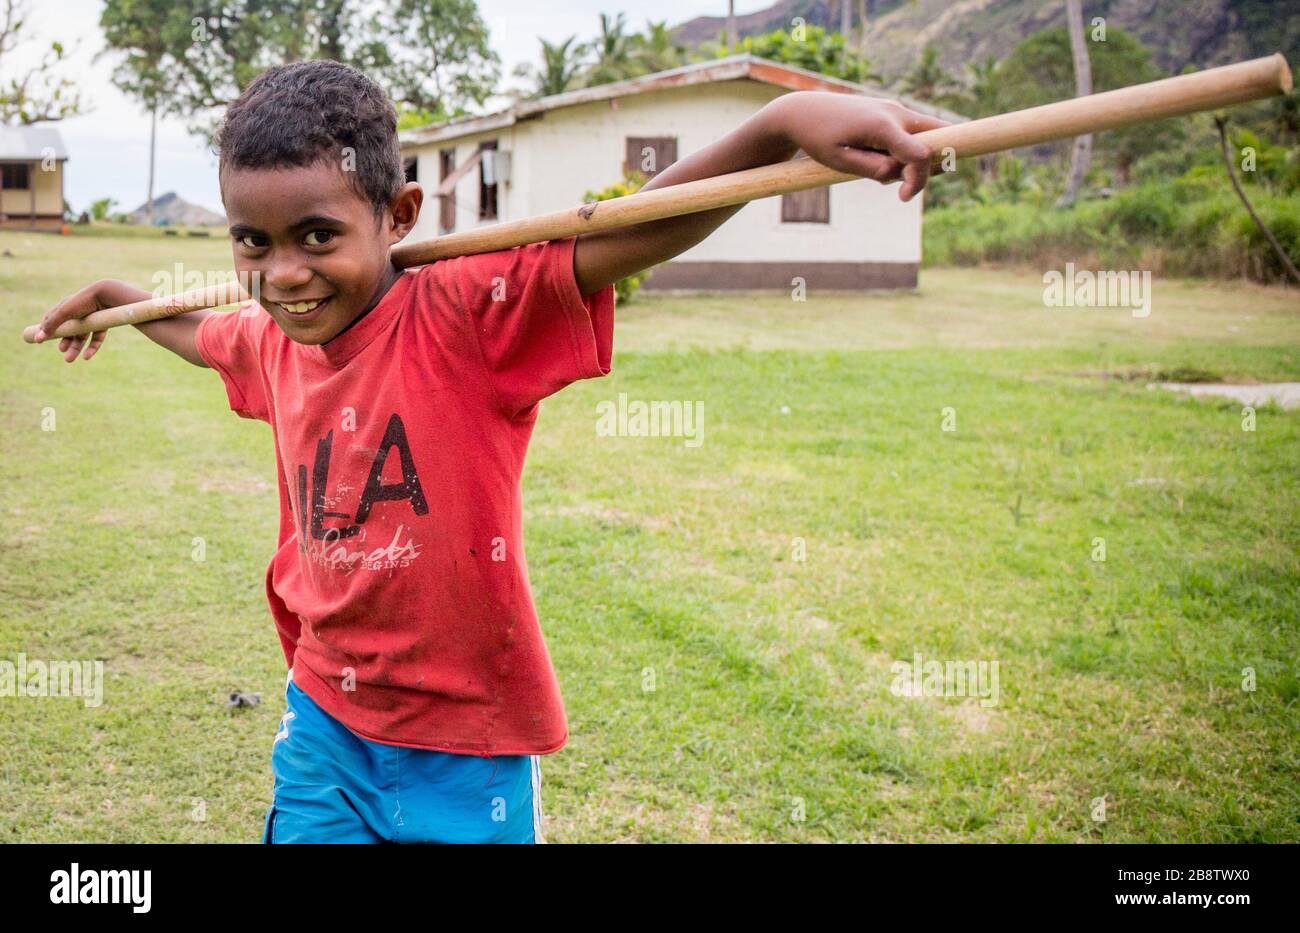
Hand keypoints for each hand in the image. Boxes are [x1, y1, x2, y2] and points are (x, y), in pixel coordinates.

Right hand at [34, 279, 150, 361]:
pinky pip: (96, 339)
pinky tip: (86, 357)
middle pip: (69, 331)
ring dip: (75, 348)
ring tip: (69, 360)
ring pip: (82, 337)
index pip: (54, 319)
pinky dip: (91, 348)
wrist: (107, 296)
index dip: (47, 329)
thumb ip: (51, 325)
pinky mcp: (103, 325)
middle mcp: (78, 313)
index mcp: (67, 307)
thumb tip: (37, 339)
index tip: (41, 339)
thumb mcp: (64, 313)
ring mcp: (91, 319)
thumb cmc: (83, 302)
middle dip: (65, 342)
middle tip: (62, 351)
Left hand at [768, 91, 948, 201]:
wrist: (802, 111)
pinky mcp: (891, 113)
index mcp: (882, 125)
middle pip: (942, 134)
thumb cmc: (817, 137)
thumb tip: (899, 173)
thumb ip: (872, 169)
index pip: (920, 154)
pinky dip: (906, 151)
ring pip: (929, 135)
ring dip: (916, 158)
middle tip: (903, 183)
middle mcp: (895, 112)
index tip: (902, 197)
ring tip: (877, 167)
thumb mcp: (839, 161)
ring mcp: (896, 110)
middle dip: (934, 164)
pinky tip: (878, 159)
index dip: (919, 180)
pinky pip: (913, 134)